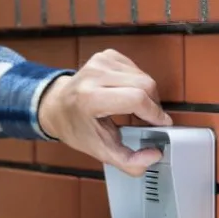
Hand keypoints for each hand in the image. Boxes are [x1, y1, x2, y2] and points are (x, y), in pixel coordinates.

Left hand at [38, 49, 172, 176]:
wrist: (56, 107)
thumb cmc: (76, 129)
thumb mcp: (100, 151)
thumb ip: (128, 161)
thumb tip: (155, 155)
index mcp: (89, 99)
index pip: (135, 98)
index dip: (154, 113)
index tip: (162, 124)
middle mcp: (93, 76)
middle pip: (144, 85)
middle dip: (153, 105)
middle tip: (150, 120)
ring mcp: (99, 62)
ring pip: (143, 76)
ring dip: (147, 94)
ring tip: (137, 109)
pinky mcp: (105, 55)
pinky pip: (135, 68)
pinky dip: (138, 82)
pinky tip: (127, 93)